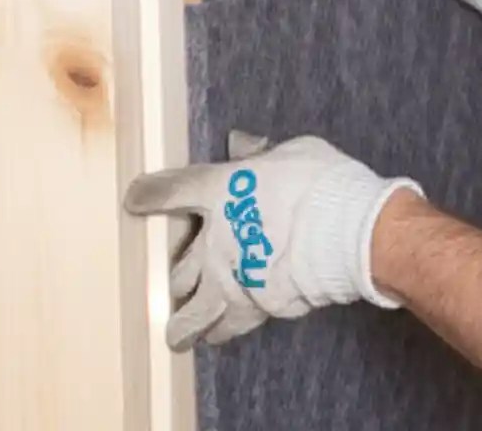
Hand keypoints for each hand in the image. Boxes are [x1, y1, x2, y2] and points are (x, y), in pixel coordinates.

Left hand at [124, 130, 424, 349]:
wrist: (346, 234)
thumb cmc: (321, 185)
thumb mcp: (294, 153)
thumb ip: (263, 154)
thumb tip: (242, 144)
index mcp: (221, 192)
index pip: (173, 191)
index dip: (150, 195)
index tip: (134, 200)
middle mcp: (217, 241)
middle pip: (180, 267)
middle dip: (175, 279)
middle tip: (173, 287)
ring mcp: (234, 279)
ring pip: (195, 311)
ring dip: (185, 324)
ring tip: (178, 336)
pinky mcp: (257, 307)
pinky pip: (232, 323)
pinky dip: (225, 330)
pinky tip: (220, 336)